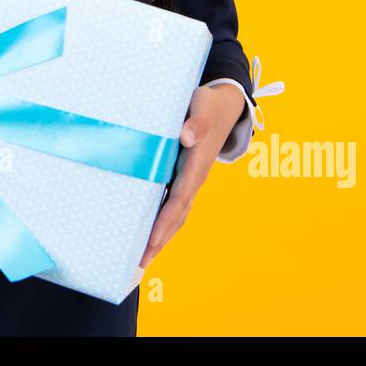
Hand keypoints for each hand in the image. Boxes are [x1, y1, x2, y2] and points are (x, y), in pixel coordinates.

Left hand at [138, 82, 245, 268]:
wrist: (224, 105)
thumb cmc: (209, 104)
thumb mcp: (203, 105)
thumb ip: (197, 121)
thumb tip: (186, 137)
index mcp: (197, 163)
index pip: (179, 198)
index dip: (165, 220)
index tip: (151, 239)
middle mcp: (195, 177)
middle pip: (177, 215)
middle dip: (160, 239)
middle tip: (141, 262)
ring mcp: (191, 179)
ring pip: (177, 213)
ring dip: (161, 235)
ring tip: (143, 257)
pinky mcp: (186, 176)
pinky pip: (174, 203)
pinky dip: (163, 220)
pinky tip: (148, 230)